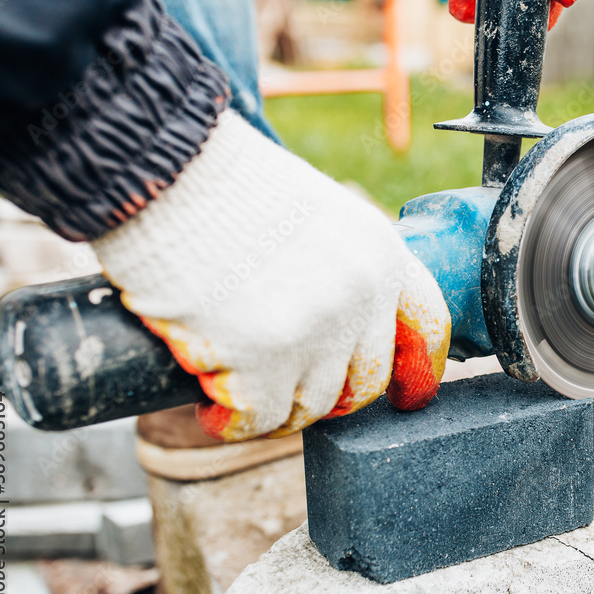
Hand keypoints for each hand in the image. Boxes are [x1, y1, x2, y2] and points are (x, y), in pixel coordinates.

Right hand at [91, 110, 450, 441]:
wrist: (168, 172)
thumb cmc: (226, 188)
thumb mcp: (318, 215)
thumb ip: (342, 267)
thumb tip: (340, 330)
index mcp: (380, 255)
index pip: (425, 325)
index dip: (419, 369)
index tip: (411, 396)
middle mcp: (360, 296)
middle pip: (364, 381)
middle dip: (328, 396)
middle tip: (288, 391)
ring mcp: (315, 330)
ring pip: (311, 406)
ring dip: (275, 408)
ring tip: (235, 390)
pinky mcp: (261, 358)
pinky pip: (258, 419)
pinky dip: (230, 421)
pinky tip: (209, 406)